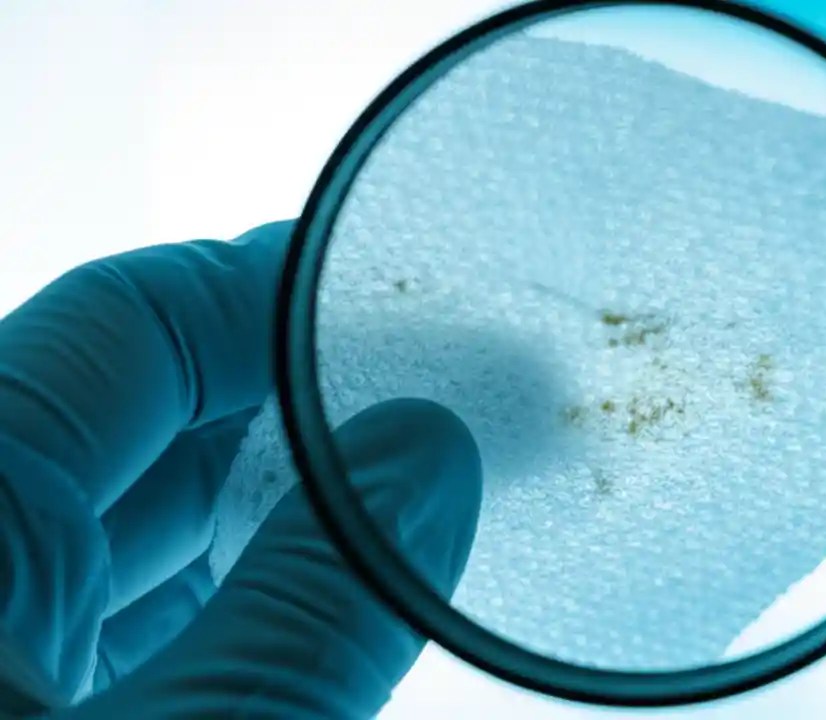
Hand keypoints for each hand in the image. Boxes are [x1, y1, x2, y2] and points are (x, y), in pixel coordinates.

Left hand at [0, 221, 482, 718]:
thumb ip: (306, 609)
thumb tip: (427, 454)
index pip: (123, 324)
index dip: (266, 287)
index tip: (392, 281)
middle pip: (141, 420)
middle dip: (298, 398)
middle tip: (440, 391)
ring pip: (142, 528)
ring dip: (280, 501)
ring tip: (409, 487)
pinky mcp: (34, 712)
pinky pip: (133, 619)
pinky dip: (240, 592)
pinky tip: (335, 592)